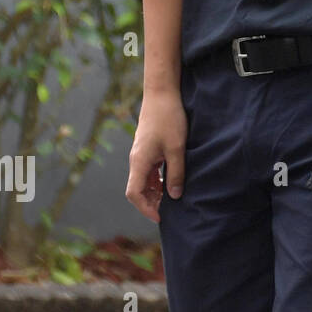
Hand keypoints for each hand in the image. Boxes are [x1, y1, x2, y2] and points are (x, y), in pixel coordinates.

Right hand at [124, 89, 186, 224]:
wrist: (162, 93)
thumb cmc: (169, 119)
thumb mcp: (176, 148)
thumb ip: (176, 173)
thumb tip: (174, 196)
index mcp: (139, 162)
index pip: (134, 194)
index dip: (146, 208)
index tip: (161, 217)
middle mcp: (136, 160)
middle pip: (138, 189)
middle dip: (151, 202)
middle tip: (169, 211)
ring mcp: (141, 153)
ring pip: (143, 180)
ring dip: (155, 191)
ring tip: (172, 198)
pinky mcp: (147, 147)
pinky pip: (149, 170)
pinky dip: (157, 180)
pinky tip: (171, 181)